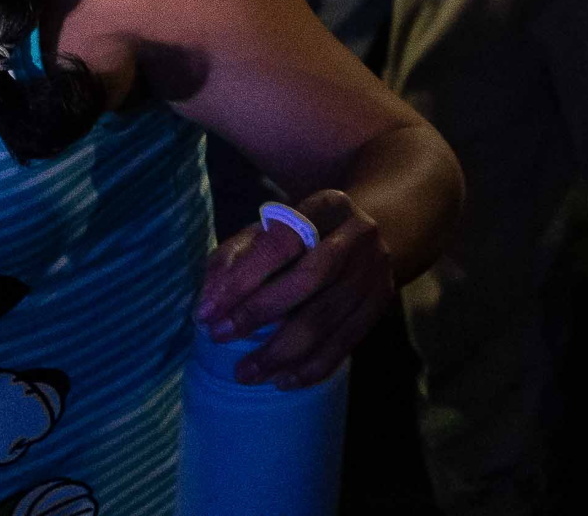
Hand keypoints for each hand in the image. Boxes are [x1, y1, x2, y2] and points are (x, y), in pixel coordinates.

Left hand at [194, 190, 395, 388]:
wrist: (366, 238)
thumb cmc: (300, 239)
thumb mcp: (264, 233)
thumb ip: (231, 260)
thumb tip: (209, 304)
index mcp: (328, 207)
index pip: (283, 241)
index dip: (243, 279)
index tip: (206, 314)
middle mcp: (360, 234)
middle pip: (312, 277)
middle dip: (261, 312)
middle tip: (221, 338)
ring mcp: (376, 271)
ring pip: (328, 318)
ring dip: (282, 352)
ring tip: (245, 373)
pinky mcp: (380, 304)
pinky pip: (346, 343)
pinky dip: (312, 368)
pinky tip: (282, 381)